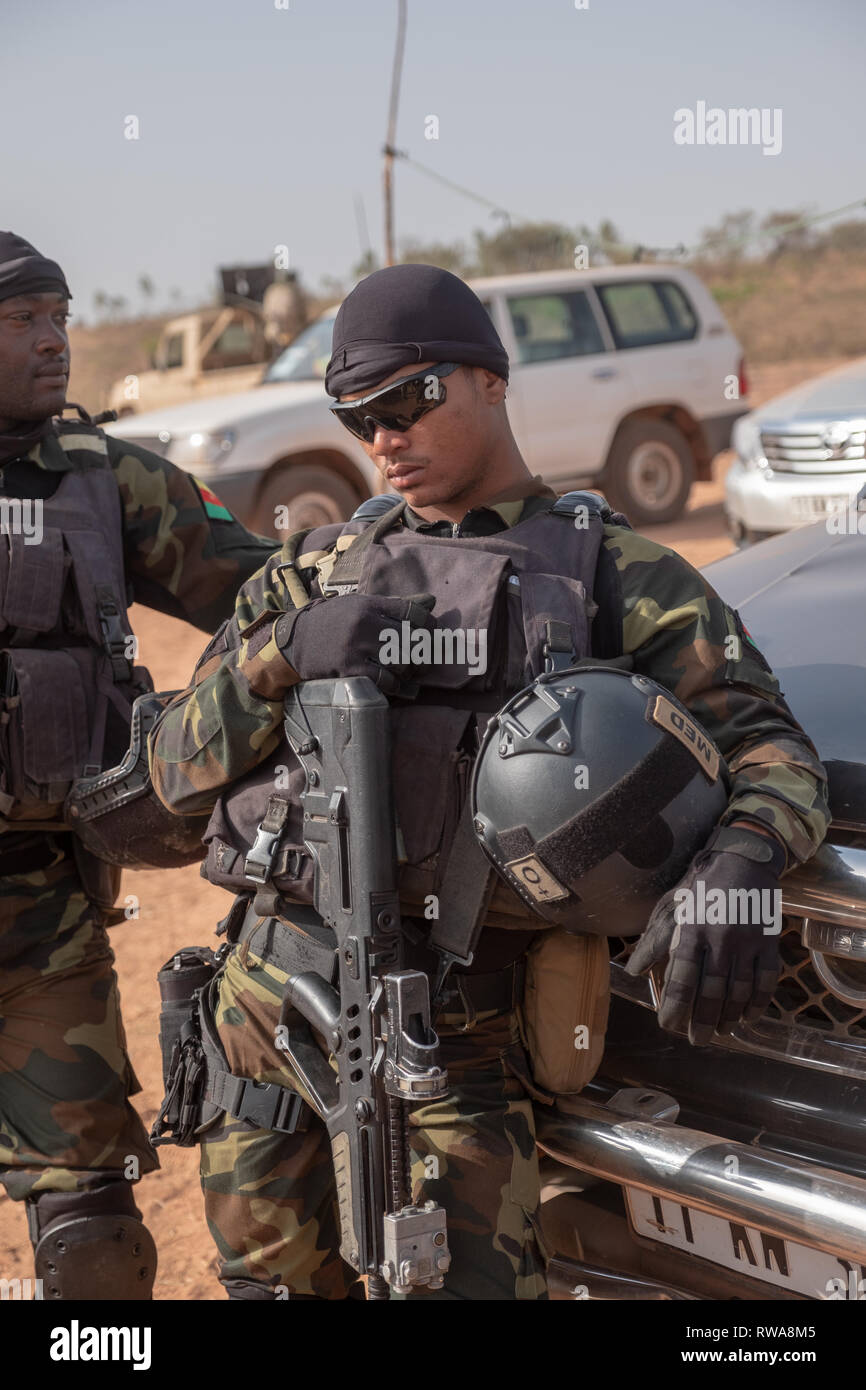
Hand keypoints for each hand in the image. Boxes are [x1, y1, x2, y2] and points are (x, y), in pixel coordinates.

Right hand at [274, 592, 436, 694]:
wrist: (296, 640)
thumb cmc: (333, 621)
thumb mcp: (360, 605)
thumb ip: (394, 606)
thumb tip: (433, 601)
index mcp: (369, 604)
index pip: (411, 611)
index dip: (427, 623)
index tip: (430, 631)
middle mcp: (364, 623)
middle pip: (409, 638)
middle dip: (422, 651)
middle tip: (424, 658)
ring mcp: (356, 647)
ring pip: (400, 661)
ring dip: (410, 670)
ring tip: (411, 672)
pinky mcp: (349, 668)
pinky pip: (383, 680)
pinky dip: (396, 685)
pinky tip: (399, 686)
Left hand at [624, 824, 786, 1044]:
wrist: (745, 858)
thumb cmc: (703, 884)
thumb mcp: (673, 906)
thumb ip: (656, 940)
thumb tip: (633, 971)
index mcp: (692, 929)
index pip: (682, 977)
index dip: (674, 1005)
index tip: (668, 1025)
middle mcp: (720, 938)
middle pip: (711, 990)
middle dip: (702, 1020)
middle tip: (696, 1040)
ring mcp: (748, 941)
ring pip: (739, 990)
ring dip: (729, 1015)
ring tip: (720, 1030)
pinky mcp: (769, 942)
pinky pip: (766, 980)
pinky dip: (758, 1003)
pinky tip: (747, 1016)